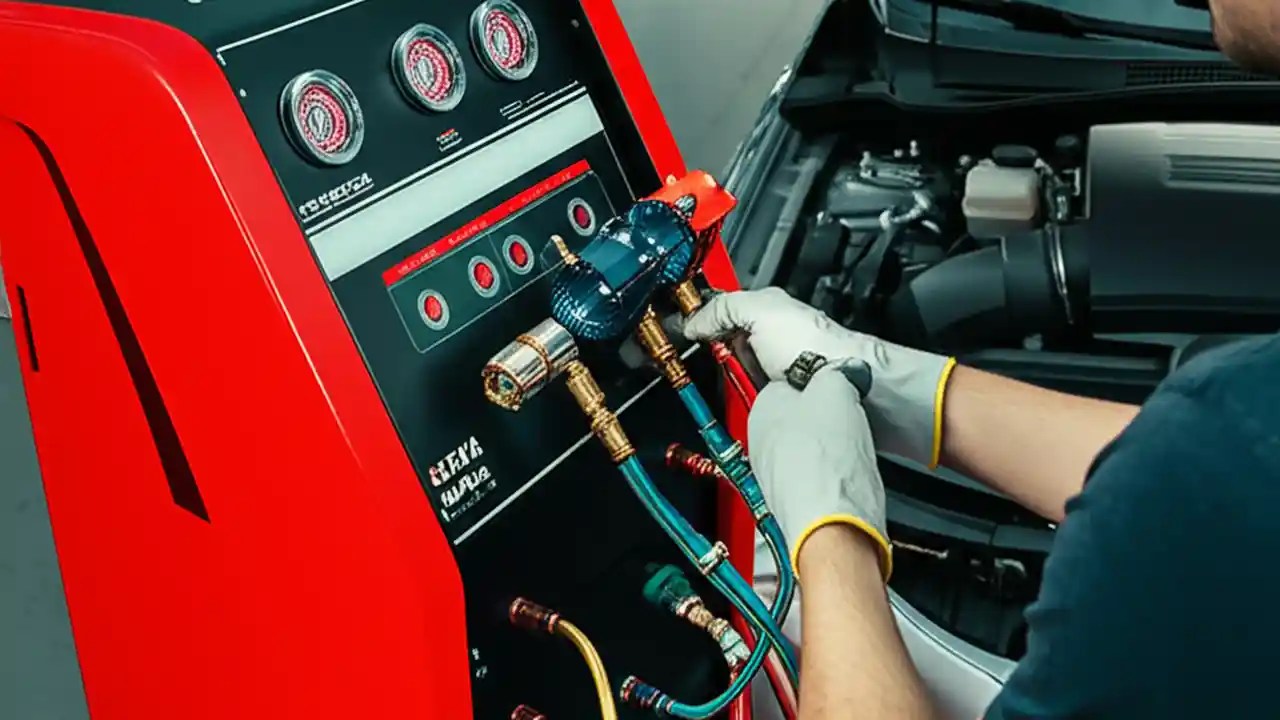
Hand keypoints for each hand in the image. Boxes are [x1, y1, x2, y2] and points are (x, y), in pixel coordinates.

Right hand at [684, 287, 956, 466]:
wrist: (843, 386)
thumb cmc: (815, 346)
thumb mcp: (760, 309)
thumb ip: (723, 308)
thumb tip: (693, 321)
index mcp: (765, 312)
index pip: (718, 314)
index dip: (700, 323)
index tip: (682, 334)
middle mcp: (768, 340)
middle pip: (721, 350)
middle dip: (713, 358)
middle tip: (714, 363)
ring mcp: (771, 372)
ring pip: (731, 379)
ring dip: (728, 384)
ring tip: (737, 383)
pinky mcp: (775, 400)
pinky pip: (745, 402)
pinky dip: (741, 404)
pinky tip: (745, 402)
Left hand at [748, 366, 891, 580]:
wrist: (834, 527)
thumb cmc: (827, 461)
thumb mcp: (835, 389)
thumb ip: (833, 374)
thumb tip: (839, 373)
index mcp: (762, 408)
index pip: (788, 381)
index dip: (820, 381)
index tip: (840, 385)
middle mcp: (761, 442)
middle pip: (798, 415)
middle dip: (825, 414)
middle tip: (850, 416)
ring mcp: (775, 474)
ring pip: (807, 446)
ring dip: (830, 445)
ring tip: (852, 448)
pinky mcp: (795, 501)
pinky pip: (816, 475)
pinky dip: (833, 473)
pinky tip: (848, 476)